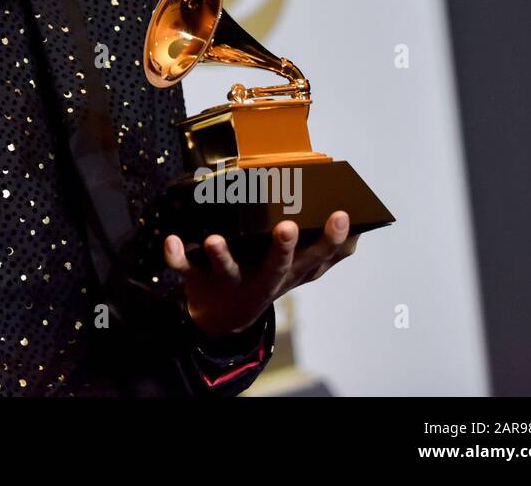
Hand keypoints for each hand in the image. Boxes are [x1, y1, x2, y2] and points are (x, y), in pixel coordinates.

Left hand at [163, 211, 358, 339]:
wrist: (223, 316)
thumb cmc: (263, 279)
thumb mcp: (297, 272)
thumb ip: (325, 253)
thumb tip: (359, 231)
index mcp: (289, 273)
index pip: (316, 258)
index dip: (331, 240)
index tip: (342, 215)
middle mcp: (261, 279)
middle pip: (275, 267)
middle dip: (283, 249)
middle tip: (289, 227)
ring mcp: (229, 281)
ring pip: (227, 271)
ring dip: (221, 256)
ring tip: (215, 239)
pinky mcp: (198, 279)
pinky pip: (185, 269)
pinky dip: (176, 256)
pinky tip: (171, 240)